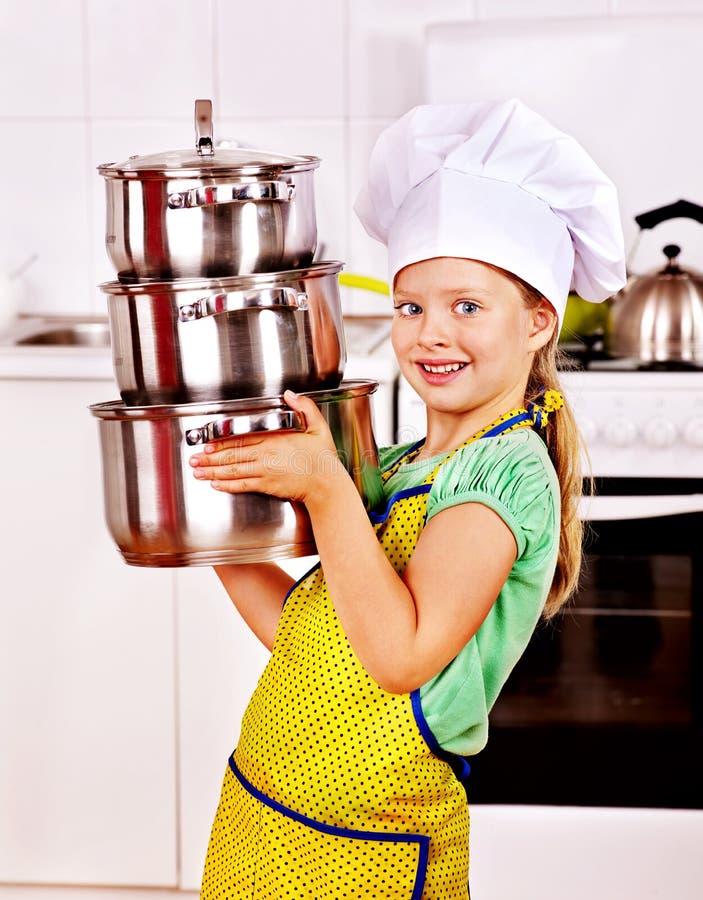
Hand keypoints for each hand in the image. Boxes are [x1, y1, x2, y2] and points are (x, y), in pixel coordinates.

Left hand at [188, 390, 345, 504]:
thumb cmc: (322, 458)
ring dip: (213, 470)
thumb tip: (290, 395)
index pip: (243, 438)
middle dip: (210, 457)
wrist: (326, 483)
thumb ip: (304, 408)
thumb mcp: (318, 426)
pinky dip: (227, 485)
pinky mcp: (267, 486)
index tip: (207, 442)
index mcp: (276, 438)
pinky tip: (216, 484)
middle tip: (194, 458)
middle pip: (233, 454)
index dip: (222, 441)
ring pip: (233, 469)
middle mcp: (267, 454)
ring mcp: (265, 471)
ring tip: (198, 471)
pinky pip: (243, 485)